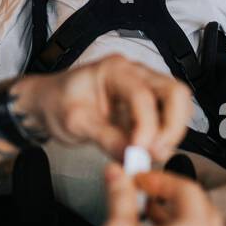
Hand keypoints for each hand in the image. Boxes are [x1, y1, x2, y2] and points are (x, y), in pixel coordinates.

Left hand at [13, 56, 191, 163]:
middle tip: (156, 153)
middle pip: (175, 92)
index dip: (147, 126)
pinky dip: (164, 134)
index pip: (143, 95)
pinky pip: (167, 115)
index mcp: (114, 70)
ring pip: (177, 103)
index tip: (139, 152)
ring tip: (151, 154)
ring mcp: (143, 86)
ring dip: (171, 131)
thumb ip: (106, 138)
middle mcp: (135, 72)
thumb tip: (133, 156)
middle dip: (171, 126)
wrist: (48, 103)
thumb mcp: (75, 123)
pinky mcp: (146, 103)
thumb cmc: (57, 103)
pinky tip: (147, 150)